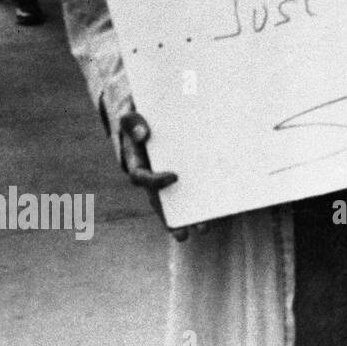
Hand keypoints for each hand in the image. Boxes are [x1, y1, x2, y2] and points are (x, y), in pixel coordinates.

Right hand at [118, 111, 203, 240]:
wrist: (149, 111)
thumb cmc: (141, 113)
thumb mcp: (132, 112)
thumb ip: (133, 121)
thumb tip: (144, 134)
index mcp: (136, 160)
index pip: (140, 177)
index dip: (155, 181)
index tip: (175, 176)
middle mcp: (150, 172)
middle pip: (158, 200)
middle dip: (170, 218)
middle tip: (183, 234)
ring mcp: (164, 175)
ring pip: (173, 201)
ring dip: (186, 217)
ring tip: (202, 230)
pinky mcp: (180, 173)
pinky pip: (187, 190)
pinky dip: (197, 201)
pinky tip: (213, 211)